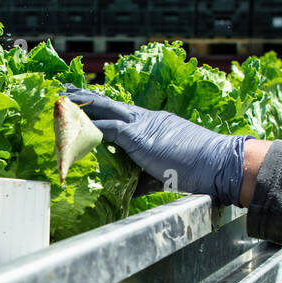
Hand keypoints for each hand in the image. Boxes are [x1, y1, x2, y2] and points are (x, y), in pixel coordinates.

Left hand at [61, 85, 253, 205]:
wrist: (220, 164)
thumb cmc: (200, 170)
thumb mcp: (166, 173)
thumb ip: (144, 178)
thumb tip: (128, 191)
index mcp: (154, 125)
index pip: (121, 113)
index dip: (101, 109)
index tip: (85, 105)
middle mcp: (147, 119)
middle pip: (109, 104)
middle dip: (86, 97)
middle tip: (65, 91)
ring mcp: (144, 125)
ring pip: (106, 109)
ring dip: (82, 105)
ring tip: (62, 100)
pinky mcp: (141, 137)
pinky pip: (108, 127)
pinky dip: (90, 125)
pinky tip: (74, 124)